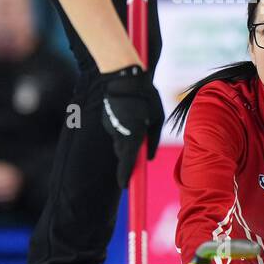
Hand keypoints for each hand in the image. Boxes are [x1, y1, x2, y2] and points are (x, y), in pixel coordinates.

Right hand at [98, 65, 163, 186]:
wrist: (124, 76)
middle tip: (139, 144)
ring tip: (137, 119)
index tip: (125, 186)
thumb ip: (153, 140)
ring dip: (127, 138)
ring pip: (119, 141)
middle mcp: (119, 134)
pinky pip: (115, 130)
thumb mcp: (158, 118)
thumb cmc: (146, 97)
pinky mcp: (106, 119)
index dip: (125, 176)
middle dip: (130, 154)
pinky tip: (127, 112)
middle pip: (123, 153)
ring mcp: (111, 127)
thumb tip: (149, 158)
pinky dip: (122, 127)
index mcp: (133, 135)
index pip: (127, 162)